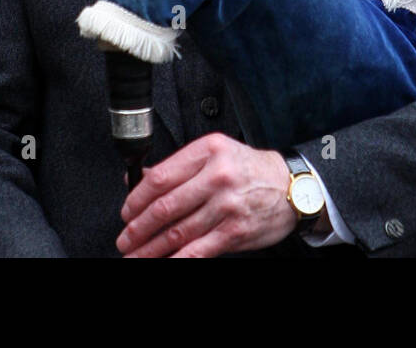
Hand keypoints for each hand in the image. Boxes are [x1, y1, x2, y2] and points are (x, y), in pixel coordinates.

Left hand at [117, 133, 297, 257]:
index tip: (127, 212)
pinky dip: (176, 260)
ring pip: (178, 232)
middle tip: (126, 239)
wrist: (290, 188)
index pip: (161, 178)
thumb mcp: (215, 154)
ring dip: (151, 249)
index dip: (136, 199)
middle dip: (138, 228)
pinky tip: (164, 262)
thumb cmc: (248, 169)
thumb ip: (179, 167)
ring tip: (136, 256)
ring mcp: (226, 205)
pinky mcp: (235, 231)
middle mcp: (216, 176)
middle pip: (165, 207)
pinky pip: (198, 250)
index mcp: (207, 151)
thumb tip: (140, 180)